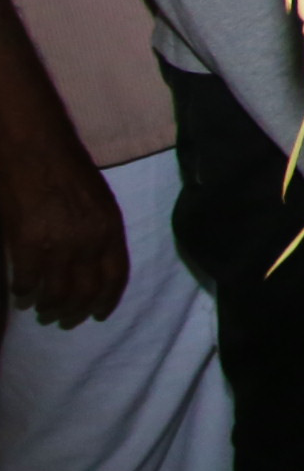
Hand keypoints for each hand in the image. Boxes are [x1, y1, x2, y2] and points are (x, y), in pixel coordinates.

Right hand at [0, 123, 126, 327]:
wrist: (35, 149)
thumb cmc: (68, 169)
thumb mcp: (100, 201)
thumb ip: (99, 233)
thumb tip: (91, 265)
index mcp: (111, 229)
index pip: (115, 277)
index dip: (107, 301)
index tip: (97, 315)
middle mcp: (88, 242)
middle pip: (84, 292)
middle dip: (74, 312)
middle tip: (63, 321)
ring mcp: (56, 245)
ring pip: (54, 293)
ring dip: (47, 308)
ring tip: (41, 312)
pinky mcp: (25, 244)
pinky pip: (25, 281)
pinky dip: (22, 293)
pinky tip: (20, 296)